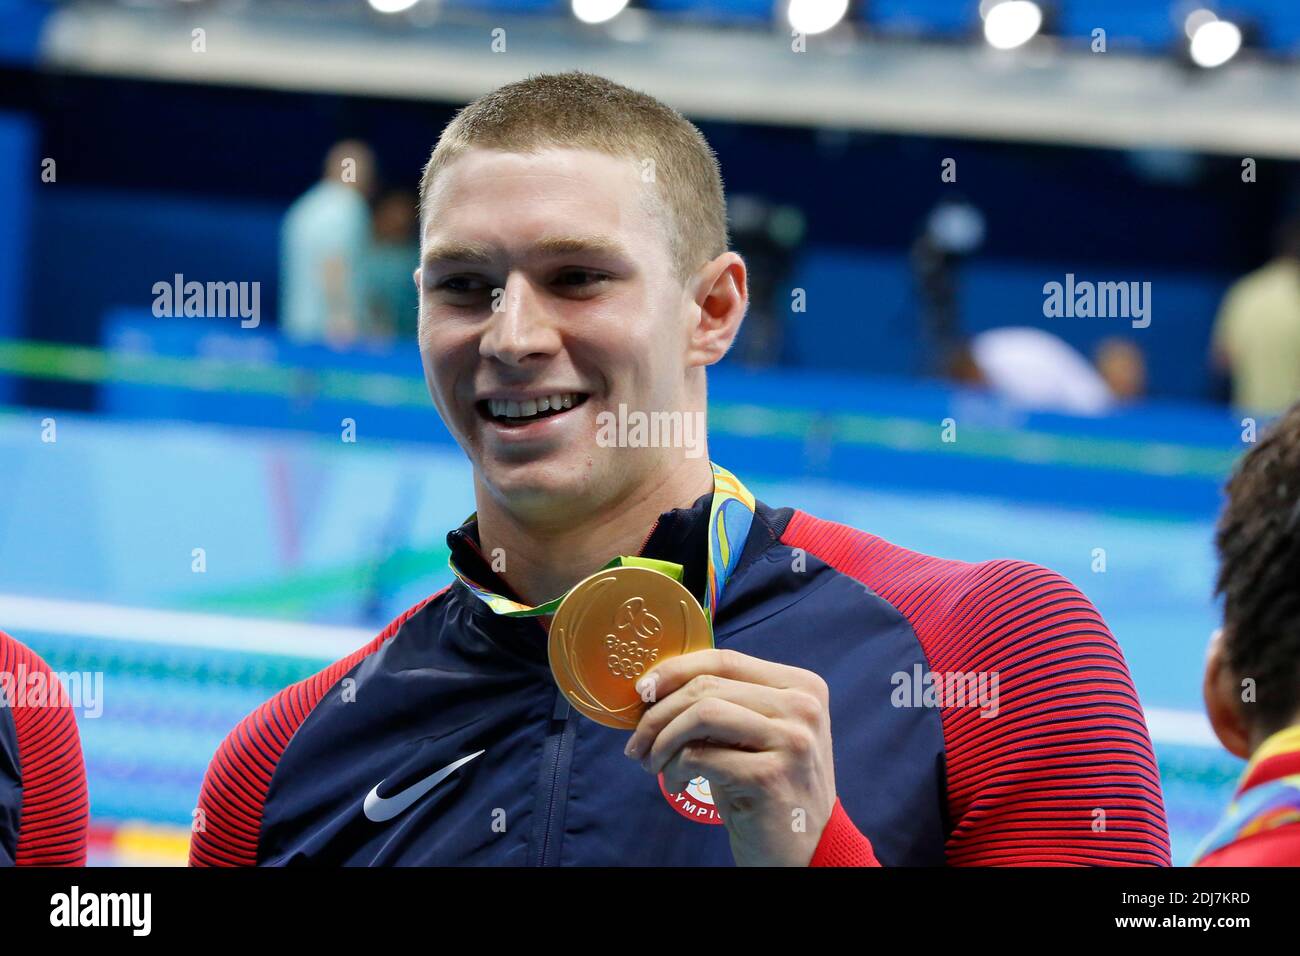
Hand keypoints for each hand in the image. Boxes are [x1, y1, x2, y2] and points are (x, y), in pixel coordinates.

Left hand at [623, 648, 836, 865]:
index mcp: (801, 686)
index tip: (643, 691)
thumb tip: (657, 686)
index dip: (675, 671)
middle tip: (639, 741)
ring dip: (664, 739)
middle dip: (659, 713)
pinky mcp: (770, 777)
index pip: (725, 660)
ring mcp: (792, 741)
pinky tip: (677, 784)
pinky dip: (676, 768)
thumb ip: (725, 702)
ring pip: (702, 714)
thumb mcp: (756, 734)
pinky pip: (701, 756)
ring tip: (653, 762)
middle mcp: (803, 707)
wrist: (807, 849)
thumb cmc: (770, 788)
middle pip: (708, 687)